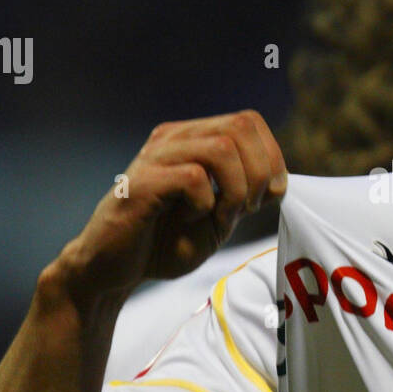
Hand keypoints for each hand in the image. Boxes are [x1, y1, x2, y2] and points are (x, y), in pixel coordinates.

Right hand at [54, 110, 286, 304]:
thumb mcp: (218, 216)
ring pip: (221, 147)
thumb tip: (279, 178)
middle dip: (259, 172)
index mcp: (193, 139)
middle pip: (240, 125)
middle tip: (247, 208)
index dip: (271, 157)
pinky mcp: (142, 182)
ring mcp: (156, 156)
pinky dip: (205, 204)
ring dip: (236, 189)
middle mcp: (174, 138)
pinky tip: (189, 220)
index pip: (248, 121)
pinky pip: (194, 178)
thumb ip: (245, 193)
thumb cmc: (164, 242)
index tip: (269, 196)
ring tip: (221, 216)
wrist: (113, 270)